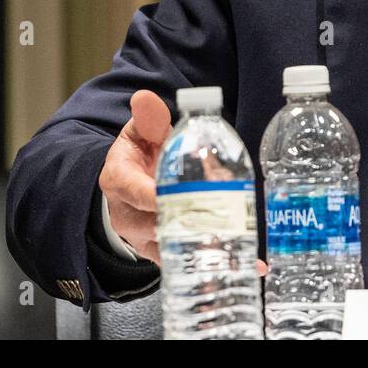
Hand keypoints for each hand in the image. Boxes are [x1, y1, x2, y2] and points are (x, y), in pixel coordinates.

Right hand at [99, 90, 271, 277]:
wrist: (128, 184)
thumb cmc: (138, 155)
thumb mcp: (140, 133)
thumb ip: (148, 118)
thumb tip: (145, 98)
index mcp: (120, 181)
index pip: (135, 191)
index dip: (156, 196)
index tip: (176, 196)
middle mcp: (129, 214)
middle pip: (160, 222)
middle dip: (194, 221)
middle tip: (226, 221)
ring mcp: (145, 237)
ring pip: (175, 247)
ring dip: (208, 249)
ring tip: (242, 252)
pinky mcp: (161, 251)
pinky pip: (186, 262)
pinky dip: (212, 269)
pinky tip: (247, 268)